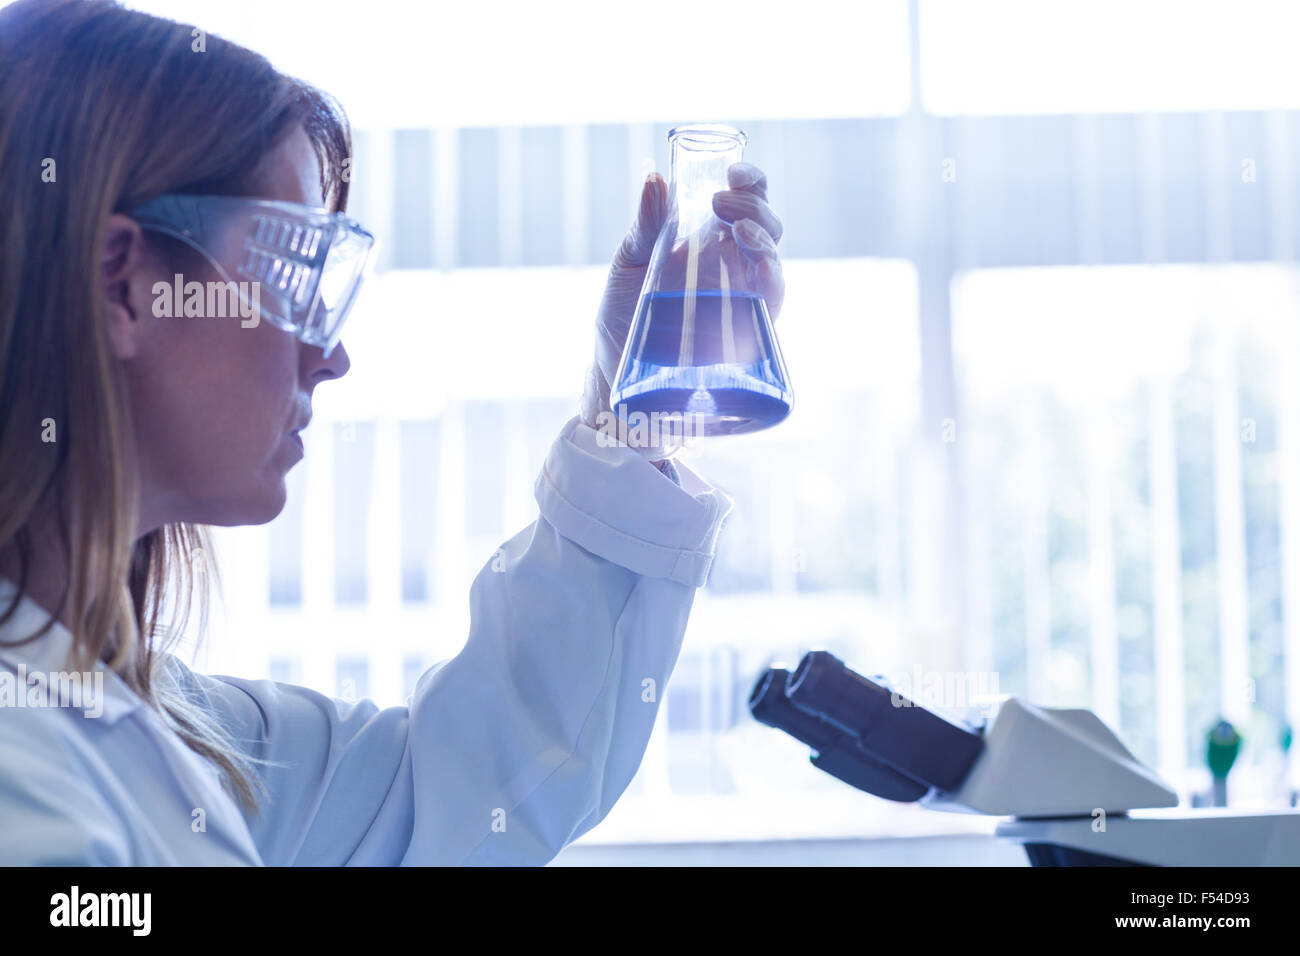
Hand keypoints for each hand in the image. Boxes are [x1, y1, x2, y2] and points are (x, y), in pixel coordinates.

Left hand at [580, 162, 784, 455]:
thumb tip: (655, 177)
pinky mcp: (749, 330)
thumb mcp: (626, 267)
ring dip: (764, 231)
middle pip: (764, 221)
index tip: (732, 170)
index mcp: (706, 241)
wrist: (617, 379)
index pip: (741, 200)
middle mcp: (731, 265)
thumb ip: (644, 226)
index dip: (749, 180)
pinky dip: (772, 273)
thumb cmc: (620, 320)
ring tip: (736, 226)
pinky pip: (773, 296)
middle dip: (754, 201)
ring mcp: (742, 297)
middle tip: (722, 199)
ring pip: (773, 253)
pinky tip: (757, 261)